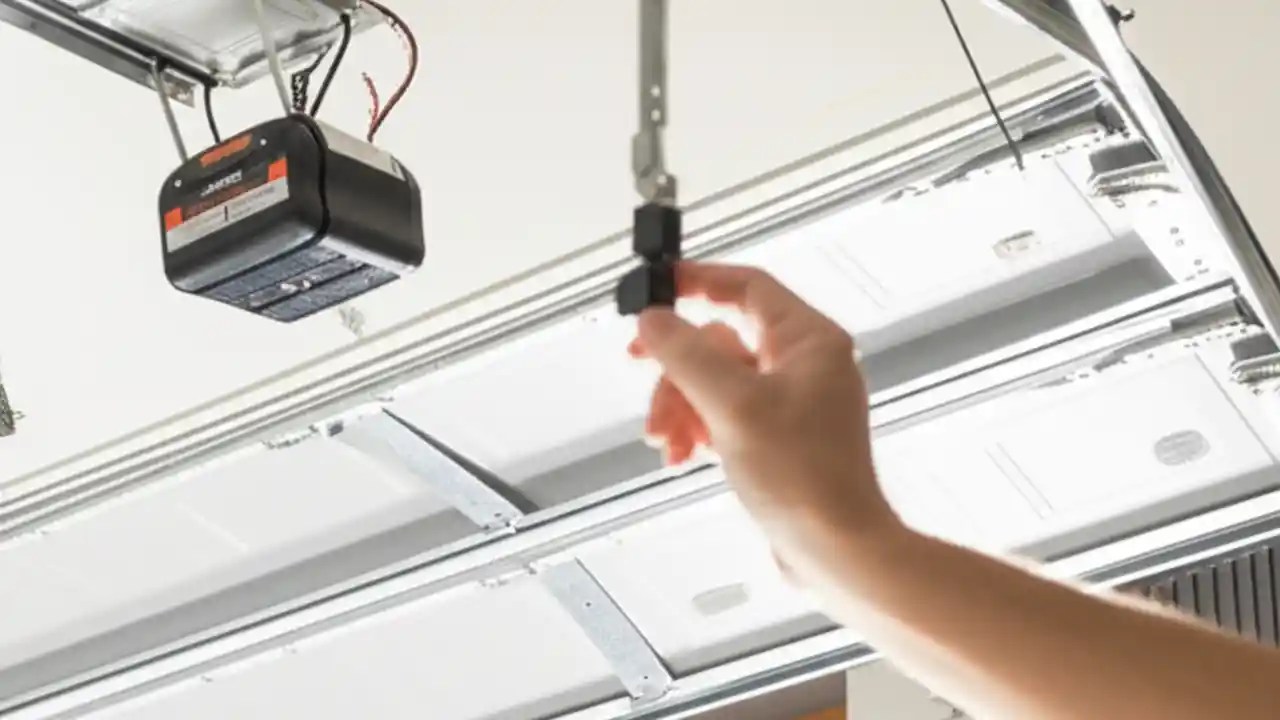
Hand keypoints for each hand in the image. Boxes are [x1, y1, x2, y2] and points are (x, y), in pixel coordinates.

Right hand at [628, 262, 901, 579]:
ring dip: (682, 408)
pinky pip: (725, 415)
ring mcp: (792, 403)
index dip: (700, 281)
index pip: (748, 287)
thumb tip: (653, 319)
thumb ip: (686, 355)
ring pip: (716, 383)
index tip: (659, 286)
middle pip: (720, 343)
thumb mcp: (732, 405)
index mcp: (809, 341)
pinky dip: (699, 430)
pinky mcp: (779, 437)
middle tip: (642, 374)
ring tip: (666, 442)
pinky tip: (684, 457)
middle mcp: (804, 365)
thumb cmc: (803, 477)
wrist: (835, 549)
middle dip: (678, 372)